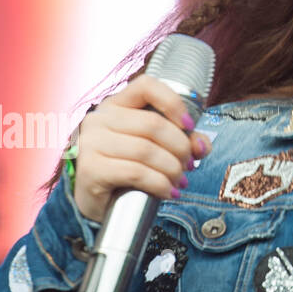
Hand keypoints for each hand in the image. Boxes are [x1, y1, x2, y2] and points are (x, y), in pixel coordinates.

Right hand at [72, 72, 213, 221]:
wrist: (99, 204)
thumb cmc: (128, 173)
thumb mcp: (158, 151)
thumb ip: (183, 142)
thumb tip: (202, 145)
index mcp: (116, 106)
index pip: (145, 86)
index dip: (173, 102)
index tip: (189, 125)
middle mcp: (99, 119)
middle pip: (153, 124)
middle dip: (180, 147)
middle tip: (189, 165)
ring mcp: (91, 143)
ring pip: (146, 150)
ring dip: (172, 169)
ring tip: (180, 182)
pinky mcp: (90, 169)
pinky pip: (135, 172)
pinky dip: (160, 184)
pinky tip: (168, 192)